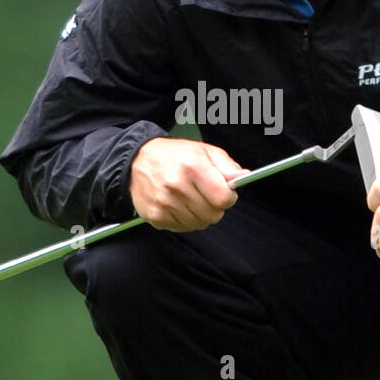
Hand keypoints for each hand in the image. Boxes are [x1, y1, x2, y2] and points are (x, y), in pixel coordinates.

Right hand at [128, 137, 245, 230]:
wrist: (136, 160)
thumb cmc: (174, 155)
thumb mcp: (204, 151)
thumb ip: (227, 165)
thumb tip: (243, 177)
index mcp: (193, 166)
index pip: (224, 198)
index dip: (228, 197)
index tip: (222, 191)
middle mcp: (177, 185)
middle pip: (213, 215)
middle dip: (214, 207)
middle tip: (204, 194)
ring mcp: (164, 202)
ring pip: (199, 224)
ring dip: (199, 214)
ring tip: (189, 198)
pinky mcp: (155, 216)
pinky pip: (182, 228)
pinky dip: (184, 219)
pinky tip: (177, 205)